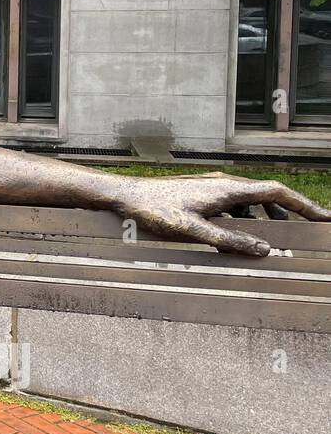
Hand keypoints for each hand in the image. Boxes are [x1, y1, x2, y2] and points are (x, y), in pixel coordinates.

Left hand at [115, 172, 330, 254]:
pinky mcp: (199, 196)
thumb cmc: (154, 210)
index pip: (277, 191)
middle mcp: (223, 184)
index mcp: (227, 189)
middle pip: (267, 196)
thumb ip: (229, 241)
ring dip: (264, 219)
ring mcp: (211, 189)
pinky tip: (236, 240)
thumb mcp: (193, 230)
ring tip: (274, 241)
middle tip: (306, 232)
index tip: (323, 218)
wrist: (123, 195)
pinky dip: (241, 222)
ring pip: (248, 203)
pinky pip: (230, 208)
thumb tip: (264, 249)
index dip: (304, 205)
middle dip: (289, 213)